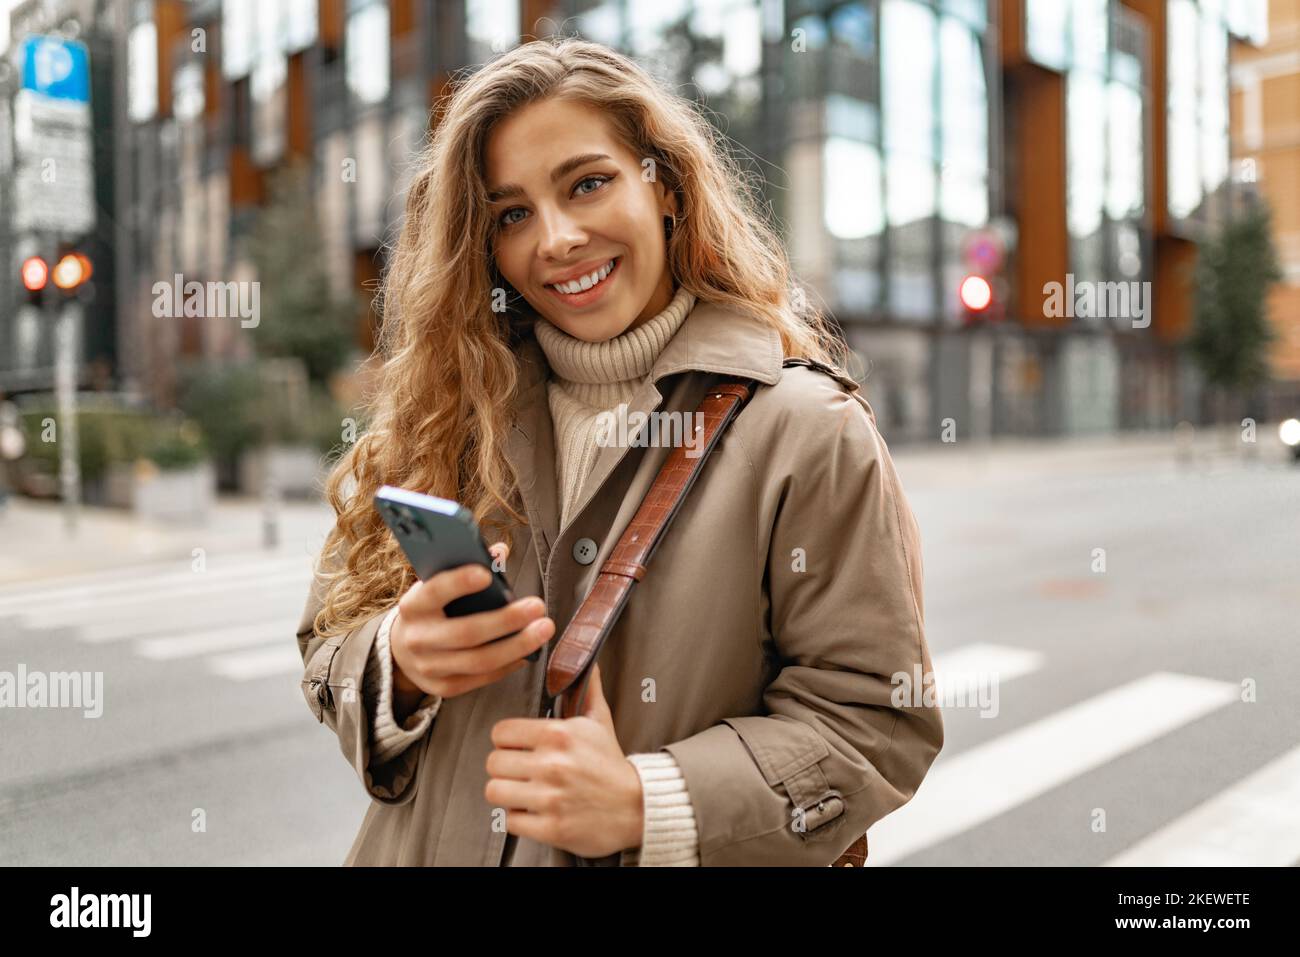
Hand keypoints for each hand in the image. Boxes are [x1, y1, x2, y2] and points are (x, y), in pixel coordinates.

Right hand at [390, 541, 553, 698]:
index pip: (434, 592)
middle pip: (465, 633)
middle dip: (505, 620)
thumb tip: (500, 552)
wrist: (403, 649)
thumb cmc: (433, 609)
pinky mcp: (444, 687)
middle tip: (538, 606)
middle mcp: (418, 638)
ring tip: (544, 629)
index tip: (486, 574)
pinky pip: (482, 678)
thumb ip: (467, 568)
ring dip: (517, 646)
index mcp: (414, 606)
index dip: (458, 583)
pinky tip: (528, 652)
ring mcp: (429, 667)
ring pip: (479, 661)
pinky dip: (509, 664)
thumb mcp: (438, 586)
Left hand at [485, 664, 644, 858]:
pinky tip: (536, 811)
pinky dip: (520, 818)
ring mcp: (551, 798)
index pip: (500, 733)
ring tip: (525, 791)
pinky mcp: (551, 828)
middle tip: (521, 771)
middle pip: (493, 763)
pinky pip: (510, 821)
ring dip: (508, 793)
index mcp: (559, 734)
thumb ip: (587, 689)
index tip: (518, 747)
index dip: (506, 741)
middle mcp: (552, 764)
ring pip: (495, 791)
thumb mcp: (600, 721)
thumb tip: (587, 659)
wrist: (638, 806)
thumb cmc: (611, 764)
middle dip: (505, 768)